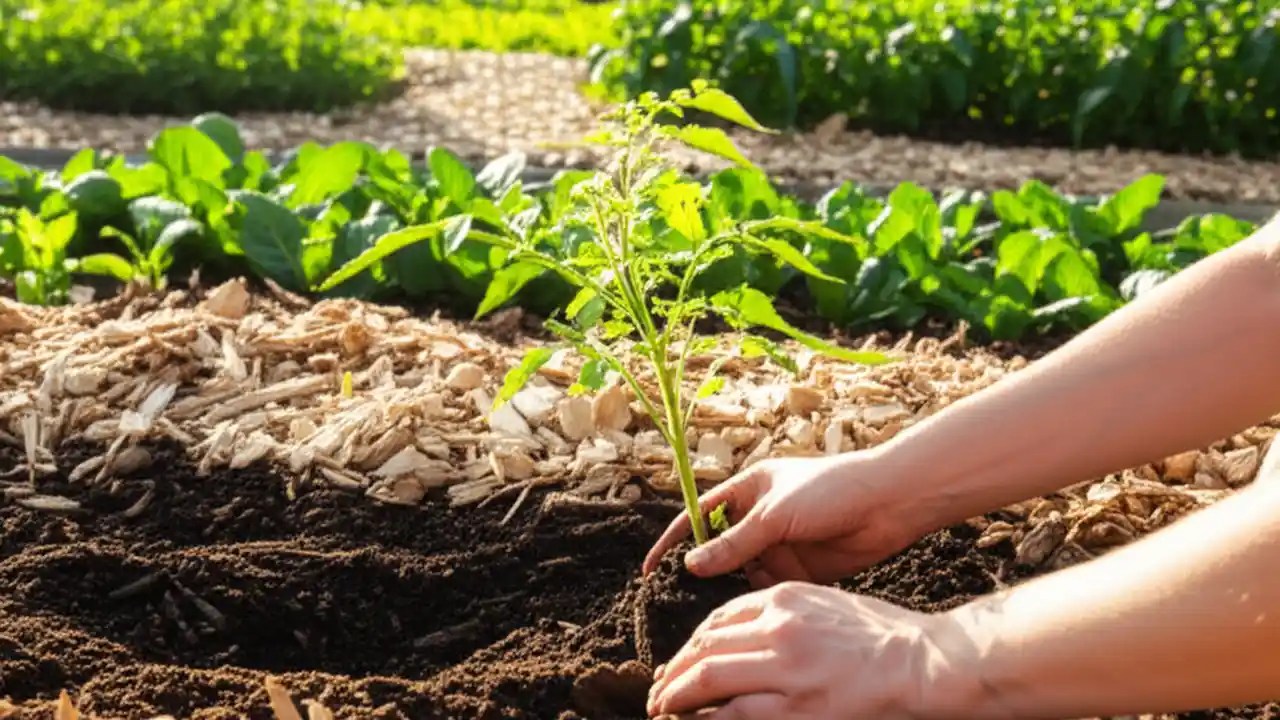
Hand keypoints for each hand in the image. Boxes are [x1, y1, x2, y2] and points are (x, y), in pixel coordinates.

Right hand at [643, 451, 927, 586]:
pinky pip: (773, 586)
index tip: (649, 569)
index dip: (672, 540)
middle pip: (720, 550)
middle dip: (711, 569)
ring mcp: (780, 543)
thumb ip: (734, 543)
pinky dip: (768, 595)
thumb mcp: (774, 515)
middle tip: (699, 592)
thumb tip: (692, 566)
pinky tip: (771, 601)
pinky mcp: (801, 567)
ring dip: (742, 584)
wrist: (889, 504)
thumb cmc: (831, 491)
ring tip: (744, 593)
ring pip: (745, 573)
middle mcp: (760, 517)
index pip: (698, 516)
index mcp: (747, 490)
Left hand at [645, 582, 976, 718]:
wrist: (919, 662)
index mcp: (782, 600)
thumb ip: (780, 613)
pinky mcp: (795, 708)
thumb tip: (735, 635)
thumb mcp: (823, 604)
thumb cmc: (879, 635)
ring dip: (674, 697)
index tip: (677, 665)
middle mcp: (776, 630)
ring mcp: (784, 670)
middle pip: (702, 648)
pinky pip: (732, 714)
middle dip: (671, 674)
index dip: (688, 646)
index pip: (716, 622)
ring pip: (706, 679)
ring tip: (662, 711)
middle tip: (656, 693)